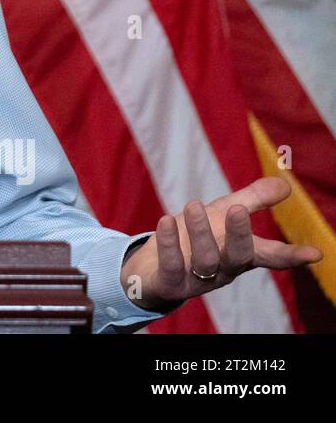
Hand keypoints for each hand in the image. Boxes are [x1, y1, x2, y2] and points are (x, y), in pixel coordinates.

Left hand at [120, 176, 322, 312]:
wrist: (152, 269)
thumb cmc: (195, 239)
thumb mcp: (223, 215)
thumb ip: (253, 200)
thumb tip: (286, 184)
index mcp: (241, 254)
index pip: (271, 255)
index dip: (291, 255)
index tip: (314, 253)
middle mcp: (223, 269)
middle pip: (238, 257)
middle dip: (240, 235)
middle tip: (238, 210)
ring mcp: (197, 279)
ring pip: (205, 260)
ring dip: (200, 231)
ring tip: (193, 204)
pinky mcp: (170, 282)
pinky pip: (172, 266)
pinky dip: (169, 244)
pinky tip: (166, 221)